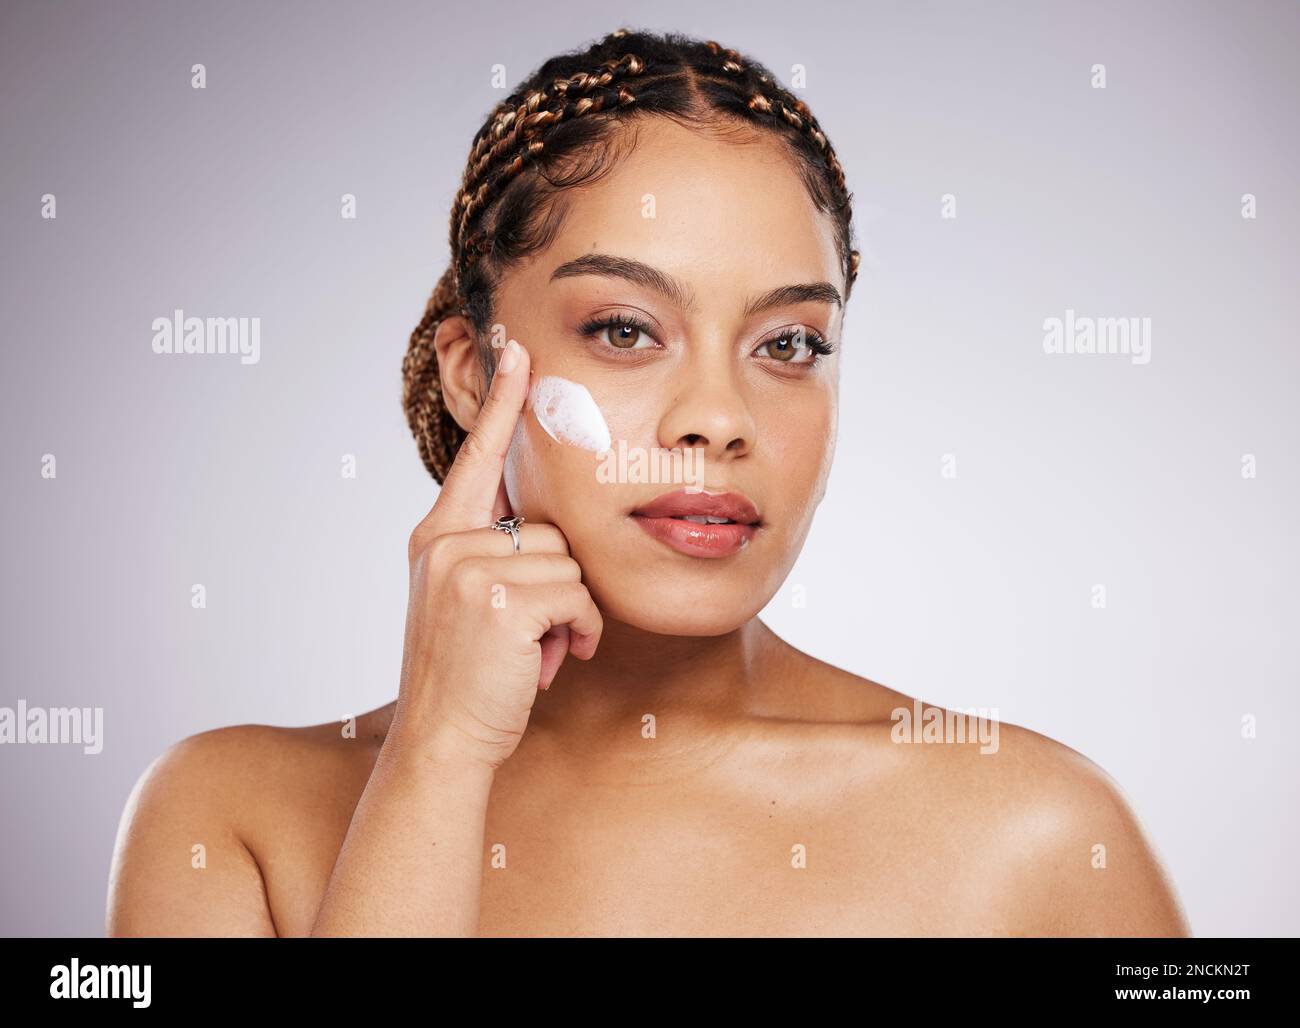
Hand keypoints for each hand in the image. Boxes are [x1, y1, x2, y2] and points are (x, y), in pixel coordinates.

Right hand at [390, 340, 602, 770]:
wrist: (443, 741)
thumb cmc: (470, 676)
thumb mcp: (465, 602)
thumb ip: (491, 555)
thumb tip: (545, 534)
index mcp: (437, 537)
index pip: (477, 456)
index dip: (499, 400)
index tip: (515, 346)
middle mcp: (446, 542)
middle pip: (549, 529)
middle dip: (558, 585)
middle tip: (530, 636)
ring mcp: (468, 567)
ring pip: (569, 563)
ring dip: (571, 614)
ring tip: (538, 652)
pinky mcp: (500, 596)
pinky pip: (578, 594)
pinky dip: (580, 631)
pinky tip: (555, 661)